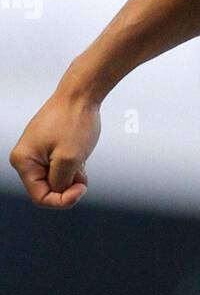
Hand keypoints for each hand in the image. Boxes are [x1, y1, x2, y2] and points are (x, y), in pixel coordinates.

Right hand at [9, 88, 101, 207]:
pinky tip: (80, 156)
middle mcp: (25, 158)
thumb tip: (58, 191)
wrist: (80, 94)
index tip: (82, 188)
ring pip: (56, 180)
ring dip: (72, 176)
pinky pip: (60, 169)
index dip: (63, 200)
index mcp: (24, 161)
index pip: (41, 198)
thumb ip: (61, 182)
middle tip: (82, 172)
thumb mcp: (69, 159)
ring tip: (81, 160)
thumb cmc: (74, 121)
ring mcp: (37, 153)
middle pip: (48, 189)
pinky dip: (72, 168)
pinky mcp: (48, 148)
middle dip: (68, 185)